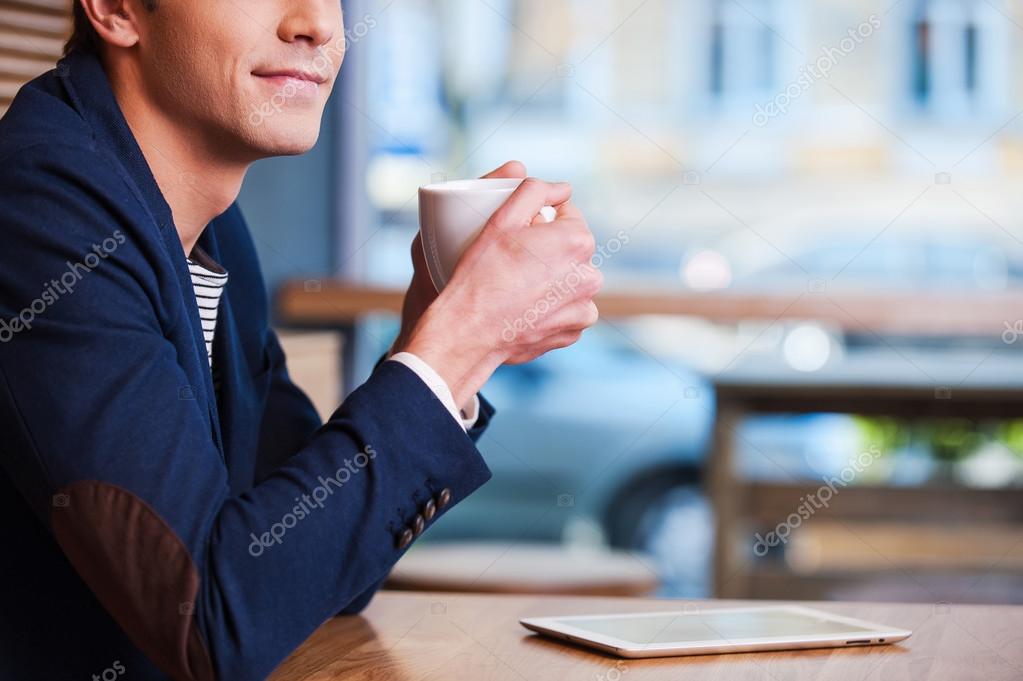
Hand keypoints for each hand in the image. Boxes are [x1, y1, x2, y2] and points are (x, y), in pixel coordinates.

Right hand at [400, 176, 601, 405]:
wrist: (470, 331)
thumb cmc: (482, 274)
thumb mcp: (502, 219)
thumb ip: (534, 191)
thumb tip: (562, 188)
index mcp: (578, 241)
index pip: (568, 215)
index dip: (541, 220)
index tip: (519, 234)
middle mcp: (590, 275)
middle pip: (571, 249)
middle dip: (549, 249)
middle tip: (514, 260)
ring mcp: (584, 307)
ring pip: (570, 280)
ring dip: (553, 279)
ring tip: (519, 285)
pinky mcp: (574, 331)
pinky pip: (568, 310)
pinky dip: (551, 307)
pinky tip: (526, 307)